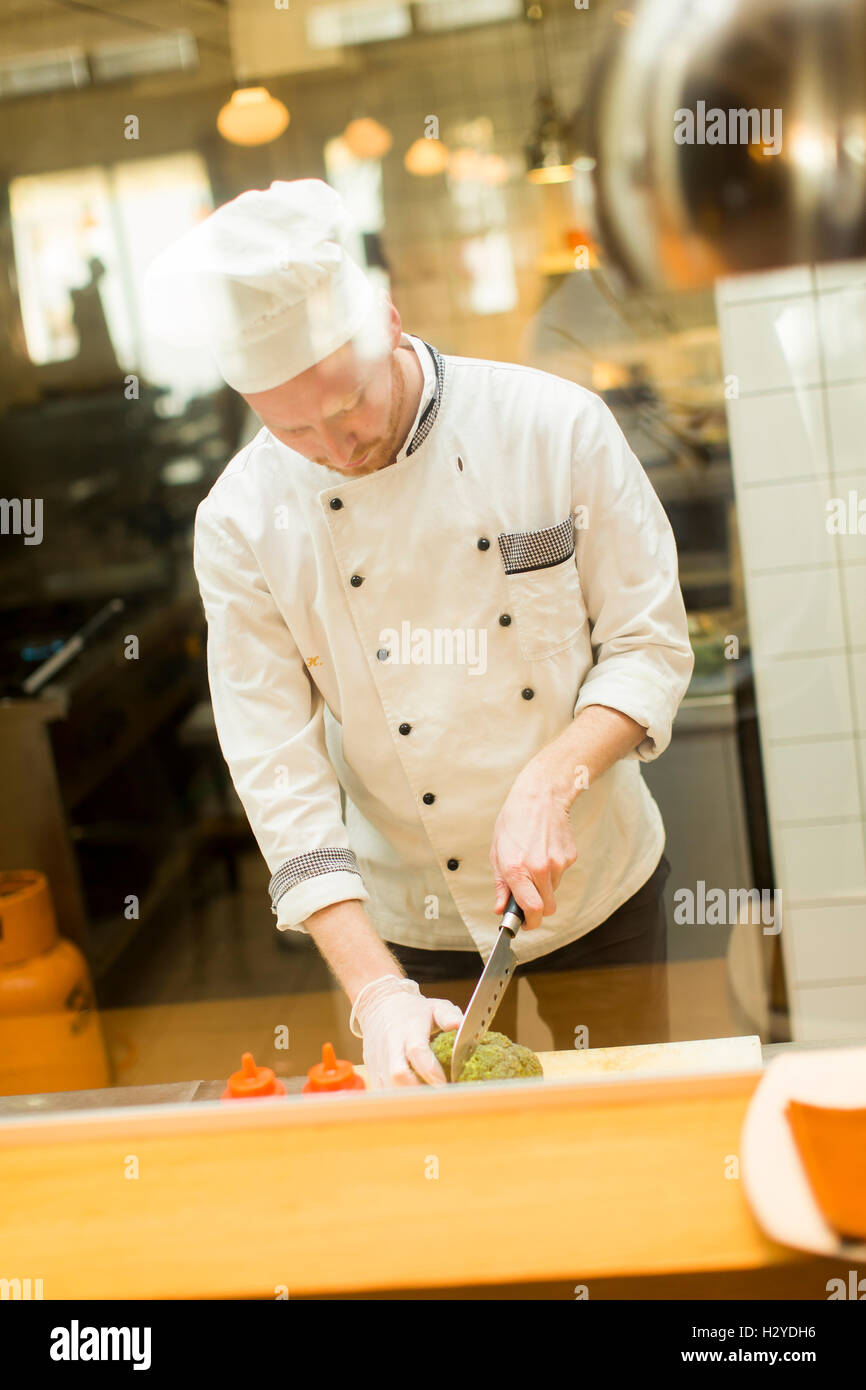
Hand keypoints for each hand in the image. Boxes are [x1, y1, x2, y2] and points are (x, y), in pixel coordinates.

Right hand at [349, 976, 463, 1088]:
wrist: (379, 1005)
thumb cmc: (412, 1010)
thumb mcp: (435, 1006)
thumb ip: (449, 1015)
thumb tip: (459, 1025)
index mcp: (409, 1027)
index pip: (417, 1050)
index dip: (430, 1070)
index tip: (444, 1084)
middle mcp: (390, 1043)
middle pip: (398, 1074)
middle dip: (418, 1091)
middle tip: (437, 1099)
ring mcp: (378, 1057)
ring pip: (387, 1086)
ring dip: (408, 1098)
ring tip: (427, 1101)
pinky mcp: (371, 1068)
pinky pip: (382, 1090)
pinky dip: (397, 1099)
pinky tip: (412, 1098)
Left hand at [489, 755, 577, 928]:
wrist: (540, 796)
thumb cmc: (514, 822)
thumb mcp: (497, 853)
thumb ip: (500, 885)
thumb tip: (500, 908)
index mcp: (517, 869)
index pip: (532, 910)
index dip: (530, 923)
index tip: (525, 923)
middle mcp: (540, 869)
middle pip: (548, 908)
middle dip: (539, 910)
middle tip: (528, 900)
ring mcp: (558, 863)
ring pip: (554, 890)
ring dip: (544, 885)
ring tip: (533, 861)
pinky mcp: (570, 857)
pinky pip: (561, 874)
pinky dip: (553, 870)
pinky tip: (544, 851)